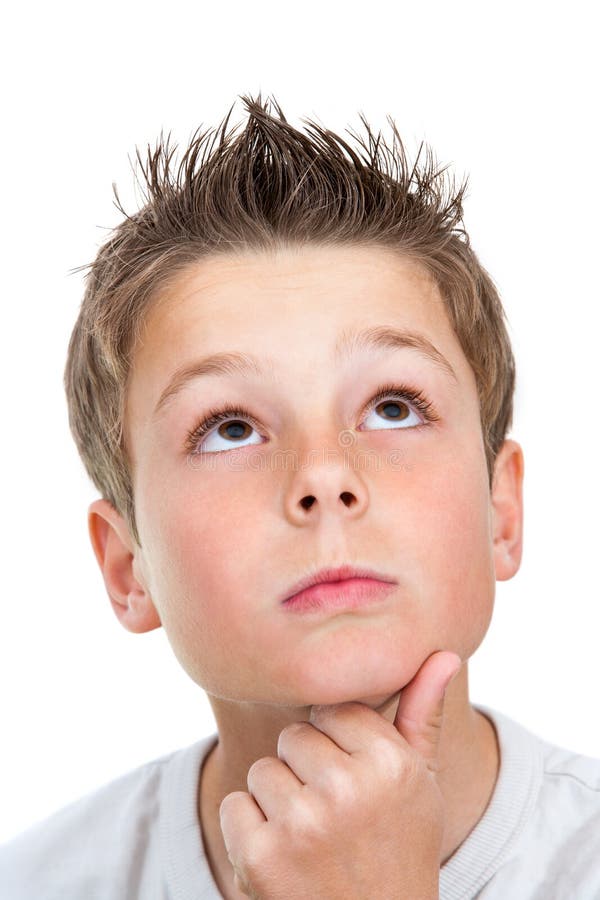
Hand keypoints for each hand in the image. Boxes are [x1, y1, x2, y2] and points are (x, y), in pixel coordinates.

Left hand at [219, 649, 461, 899]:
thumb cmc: (396, 849)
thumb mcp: (420, 787)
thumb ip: (423, 716)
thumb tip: (444, 653)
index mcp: (391, 764)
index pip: (332, 711)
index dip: (338, 746)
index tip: (354, 782)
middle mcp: (347, 790)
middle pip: (293, 737)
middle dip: (306, 772)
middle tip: (334, 817)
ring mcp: (301, 825)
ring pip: (263, 770)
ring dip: (277, 801)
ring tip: (311, 839)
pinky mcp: (260, 857)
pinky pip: (234, 805)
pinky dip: (249, 831)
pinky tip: (283, 858)